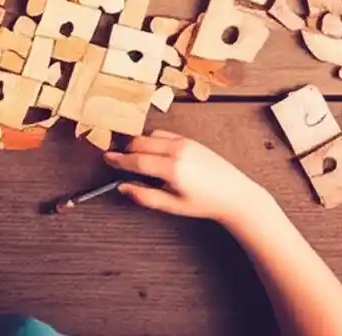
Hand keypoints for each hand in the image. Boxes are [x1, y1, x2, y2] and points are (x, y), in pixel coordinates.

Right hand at [104, 130, 271, 221]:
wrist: (234, 194)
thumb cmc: (205, 203)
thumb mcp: (172, 206)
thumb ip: (145, 196)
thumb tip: (123, 187)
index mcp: (172, 169)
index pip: (137, 161)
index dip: (118, 160)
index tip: (107, 158)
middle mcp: (177, 151)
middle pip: (140, 143)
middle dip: (126, 150)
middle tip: (118, 160)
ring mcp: (185, 143)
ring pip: (151, 136)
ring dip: (139, 144)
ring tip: (136, 159)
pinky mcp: (190, 140)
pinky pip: (164, 134)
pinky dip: (153, 141)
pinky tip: (153, 153)